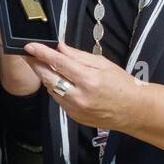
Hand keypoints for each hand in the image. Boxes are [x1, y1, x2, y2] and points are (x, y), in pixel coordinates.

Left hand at [23, 40, 139, 131]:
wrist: (133, 110)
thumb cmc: (121, 84)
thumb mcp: (103, 64)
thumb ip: (78, 56)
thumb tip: (60, 48)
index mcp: (88, 80)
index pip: (58, 63)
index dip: (41, 53)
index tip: (29, 46)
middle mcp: (79, 96)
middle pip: (49, 78)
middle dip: (36, 64)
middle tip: (30, 55)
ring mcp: (75, 109)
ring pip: (51, 89)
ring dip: (46, 77)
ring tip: (47, 66)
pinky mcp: (74, 116)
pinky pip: (58, 99)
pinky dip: (56, 88)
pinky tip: (61, 81)